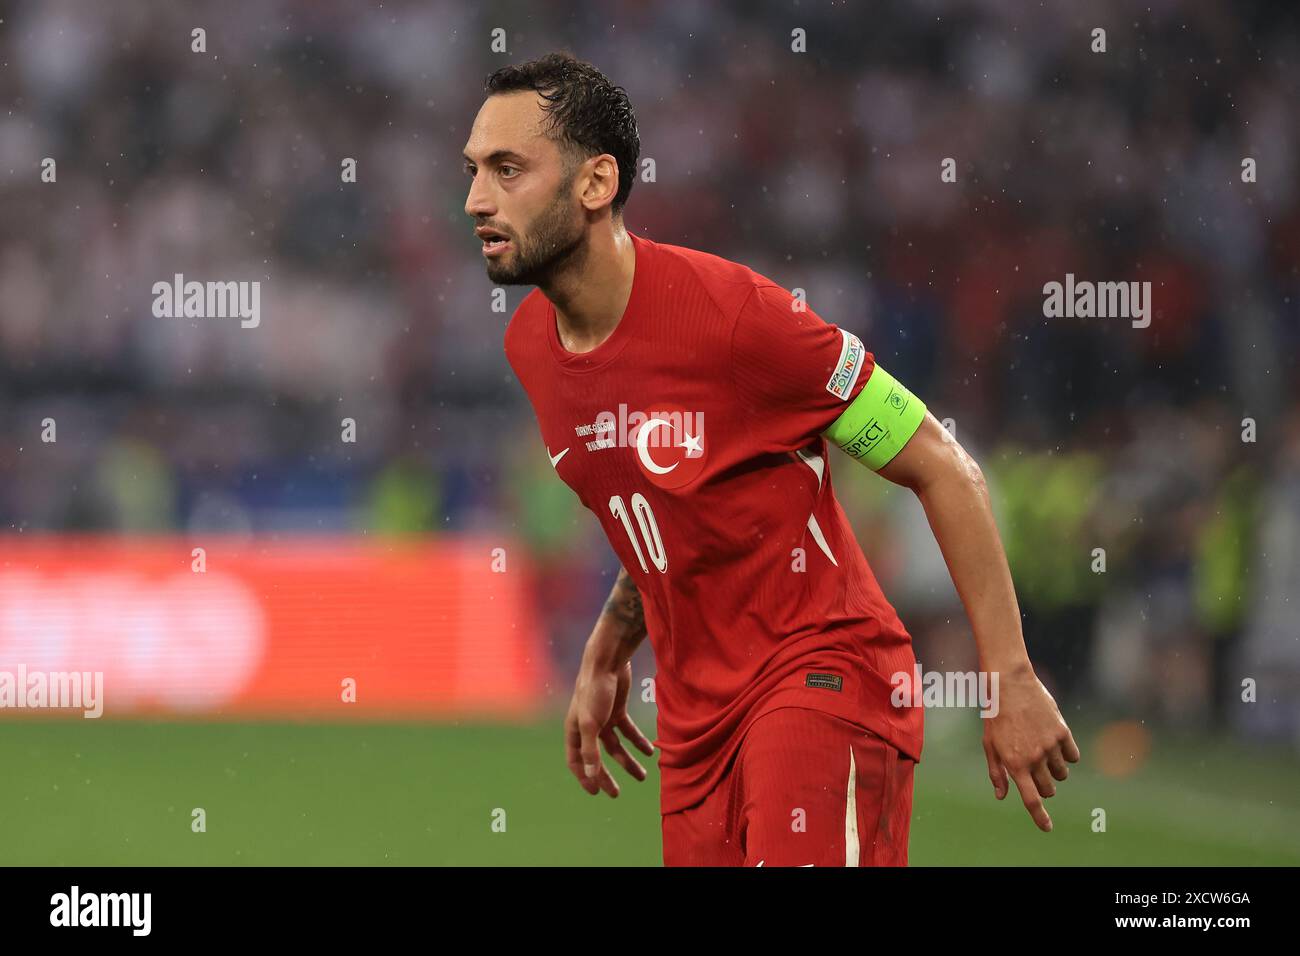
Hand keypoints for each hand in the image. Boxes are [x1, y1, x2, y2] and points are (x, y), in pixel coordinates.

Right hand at [565, 659, 654, 796]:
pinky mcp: (617, 710)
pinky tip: (650, 751)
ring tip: (642, 776)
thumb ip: (591, 750)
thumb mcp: (591, 723)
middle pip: (596, 757)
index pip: (576, 760)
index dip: (584, 777)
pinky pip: (627, 731)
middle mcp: (587, 727)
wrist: (607, 662)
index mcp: (575, 731)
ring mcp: (603, 719)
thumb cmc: (593, 691)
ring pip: (615, 746)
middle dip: (606, 775)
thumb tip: (591, 775)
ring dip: (627, 761)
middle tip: (616, 794)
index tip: (596, 793)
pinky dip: (638, 742)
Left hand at [981, 667, 1079, 830]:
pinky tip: (1056, 744)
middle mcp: (1034, 758)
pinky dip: (1068, 756)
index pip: (1031, 800)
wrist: (1009, 684)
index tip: (1047, 828)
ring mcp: (1050, 746)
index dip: (1040, 817)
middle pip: (1048, 789)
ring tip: (1042, 753)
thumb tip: (1001, 796)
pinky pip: (1073, 756)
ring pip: (1061, 774)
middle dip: (1043, 787)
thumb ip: (997, 772)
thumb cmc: (995, 715)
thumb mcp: (989, 745)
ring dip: (1054, 771)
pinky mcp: (1063, 732)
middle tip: (1034, 772)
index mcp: (1015, 764)